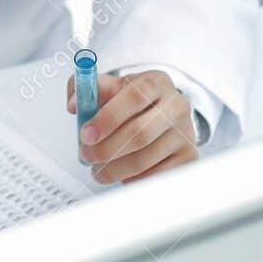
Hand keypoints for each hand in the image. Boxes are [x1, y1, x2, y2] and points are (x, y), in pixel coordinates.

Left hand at [69, 69, 198, 183]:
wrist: (161, 115)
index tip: (86, 134)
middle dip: (106, 149)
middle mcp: (176, 105)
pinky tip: (120, 174)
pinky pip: (154, 176)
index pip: (134, 96)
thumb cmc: (129, 103)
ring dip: (113, 169)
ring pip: (144, 159)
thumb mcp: (109, 88)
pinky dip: (131, 179)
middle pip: (140, 133)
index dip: (108, 117)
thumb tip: (74, 104)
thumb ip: (84, 89)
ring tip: (98, 169)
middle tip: (86, 155)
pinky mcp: (188, 158)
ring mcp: (185, 133)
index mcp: (155, 82)